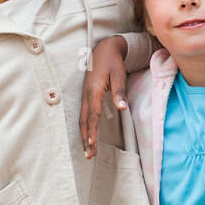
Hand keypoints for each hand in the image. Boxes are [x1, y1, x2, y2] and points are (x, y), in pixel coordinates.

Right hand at [80, 36, 129, 158]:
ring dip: (84, 136)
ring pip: (82, 119)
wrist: (104, 49)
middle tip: (90, 155)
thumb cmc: (113, 62)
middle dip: (86, 138)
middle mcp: (86, 94)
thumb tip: (122, 108)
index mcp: (94, 90)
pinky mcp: (86, 96)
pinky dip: (84, 128)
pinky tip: (87, 137)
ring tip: (88, 151)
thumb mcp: (119, 74)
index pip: (93, 114)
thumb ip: (120, 91)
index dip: (92, 129)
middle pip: (84, 121)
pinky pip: (83, 115)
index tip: (92, 143)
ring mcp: (84, 96)